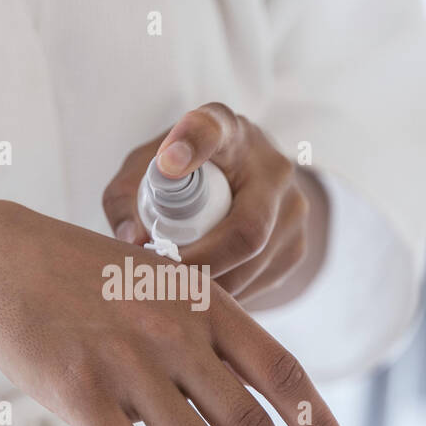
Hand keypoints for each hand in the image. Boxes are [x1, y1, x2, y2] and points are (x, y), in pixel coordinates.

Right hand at [0, 200, 356, 425]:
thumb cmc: (86, 276)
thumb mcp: (162, 282)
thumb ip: (207, 329)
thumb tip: (254, 395)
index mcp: (204, 303)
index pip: (282, 371)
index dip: (319, 423)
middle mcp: (175, 332)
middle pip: (249, 421)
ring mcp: (127, 363)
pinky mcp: (80, 392)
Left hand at [103, 103, 319, 303]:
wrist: (249, 189)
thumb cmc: (184, 178)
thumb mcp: (148, 174)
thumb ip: (126, 199)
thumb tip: (132, 240)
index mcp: (226, 131)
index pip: (212, 129)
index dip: (191, 144)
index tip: (166, 164)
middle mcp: (270, 165)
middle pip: (246, 227)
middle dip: (200, 261)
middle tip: (161, 276)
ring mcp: (293, 207)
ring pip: (253, 263)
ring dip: (209, 285)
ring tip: (172, 287)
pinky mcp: (298, 246)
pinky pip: (259, 282)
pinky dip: (224, 295)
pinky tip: (200, 292)